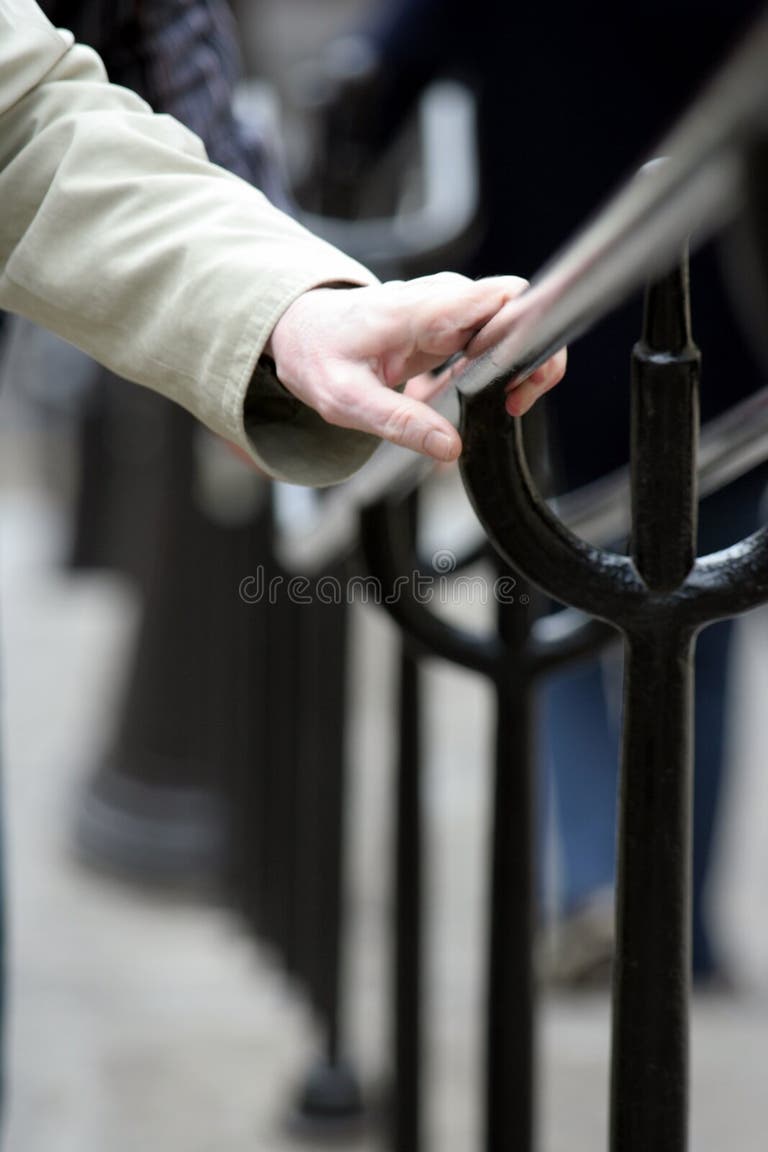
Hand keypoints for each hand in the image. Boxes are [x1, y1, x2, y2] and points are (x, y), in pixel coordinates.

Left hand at [266, 273, 566, 461]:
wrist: (301, 330)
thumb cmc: (318, 355)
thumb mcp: (346, 400)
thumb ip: (400, 423)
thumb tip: (450, 448)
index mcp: (422, 309)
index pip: (502, 298)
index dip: (529, 334)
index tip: (519, 381)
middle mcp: (444, 300)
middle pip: (519, 313)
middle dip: (530, 360)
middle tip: (512, 406)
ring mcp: (450, 309)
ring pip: (511, 327)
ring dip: (514, 369)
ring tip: (498, 406)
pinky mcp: (451, 324)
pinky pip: (493, 340)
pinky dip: (496, 370)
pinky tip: (474, 397)